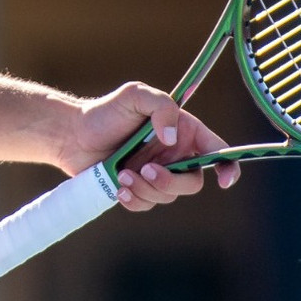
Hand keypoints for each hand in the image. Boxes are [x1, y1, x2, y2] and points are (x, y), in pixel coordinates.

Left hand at [58, 82, 239, 211]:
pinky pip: (148, 205)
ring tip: (123, 174)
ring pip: (168, 196)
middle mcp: (174, 155)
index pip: (216, 151)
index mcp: (184, 132)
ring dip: (147, 189)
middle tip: (145, 169)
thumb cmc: (105, 111)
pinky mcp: (139, 189)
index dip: (228, 167)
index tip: (224, 181)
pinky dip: (135, 200)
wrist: (73, 135)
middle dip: (170, 182)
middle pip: (193, 182)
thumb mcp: (136, 95)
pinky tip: (120, 188)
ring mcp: (157, 174)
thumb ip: (162, 107)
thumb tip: (173, 139)